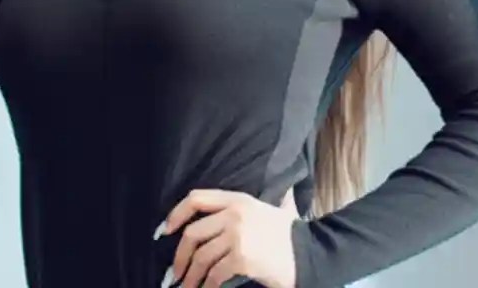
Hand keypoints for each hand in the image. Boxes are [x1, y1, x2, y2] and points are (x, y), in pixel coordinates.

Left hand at [156, 188, 298, 287]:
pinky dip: (207, 286)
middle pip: (193, 233)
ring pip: (201, 257)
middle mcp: (235, 214)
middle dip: (180, 256)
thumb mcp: (271, 209)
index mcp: (238, 200)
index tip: (164, 231)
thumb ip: (251, 205)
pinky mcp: (242, 258)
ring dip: (190, 276)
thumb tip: (235, 205)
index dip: (175, 214)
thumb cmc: (290, 236)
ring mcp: (238, 236)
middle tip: (175, 272)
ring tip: (186, 287)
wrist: (312, 256)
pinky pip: (215, 274)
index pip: (196, 199)